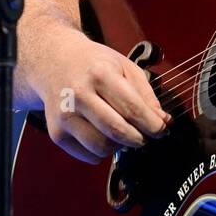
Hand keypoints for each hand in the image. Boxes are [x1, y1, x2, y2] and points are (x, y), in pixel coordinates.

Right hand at [30, 27, 173, 164]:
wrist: (53, 60)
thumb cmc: (93, 63)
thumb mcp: (124, 66)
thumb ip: (145, 94)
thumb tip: (162, 121)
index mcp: (99, 74)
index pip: (132, 109)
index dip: (152, 125)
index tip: (162, 130)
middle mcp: (79, 95)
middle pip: (117, 131)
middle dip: (139, 139)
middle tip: (146, 136)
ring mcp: (64, 115)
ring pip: (102, 147)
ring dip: (121, 147)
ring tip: (125, 135)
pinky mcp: (56, 133)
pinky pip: (87, 155)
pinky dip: (102, 153)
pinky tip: (105, 137)